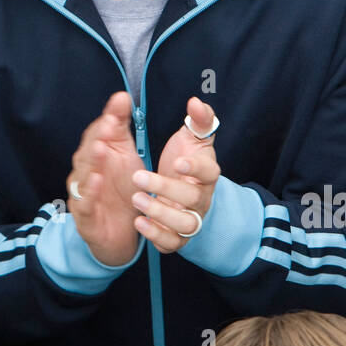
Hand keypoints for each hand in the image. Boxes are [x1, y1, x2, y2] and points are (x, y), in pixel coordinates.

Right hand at [66, 91, 144, 265]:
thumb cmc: (121, 189)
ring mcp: (82, 197)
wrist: (123, 232)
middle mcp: (84, 175)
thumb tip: (120, 95)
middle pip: (87, 154)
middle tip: (108, 126)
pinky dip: (90, 194)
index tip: (116, 110)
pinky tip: (97, 182)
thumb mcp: (124, 155)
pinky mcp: (86, 219)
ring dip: (92, 163)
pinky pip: (85, 205)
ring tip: (100, 149)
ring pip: (83, 178)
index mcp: (94, 158)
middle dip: (97, 140)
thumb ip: (119, 126)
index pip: (96, 136)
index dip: (105, 123)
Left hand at [130, 97, 220, 253]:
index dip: (196, 167)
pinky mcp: (177, 236)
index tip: (177, 161)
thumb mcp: (190, 138)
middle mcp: (201, 198)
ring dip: (160, 213)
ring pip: (184, 224)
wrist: (180, 192)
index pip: (209, 171)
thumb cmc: (183, 160)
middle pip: (192, 198)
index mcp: (206, 173)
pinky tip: (139, 222)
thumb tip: (195, 102)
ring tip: (136, 200)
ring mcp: (190, 218)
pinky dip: (156, 236)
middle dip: (166, 188)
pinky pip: (172, 243)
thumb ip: (197, 119)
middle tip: (138, 176)